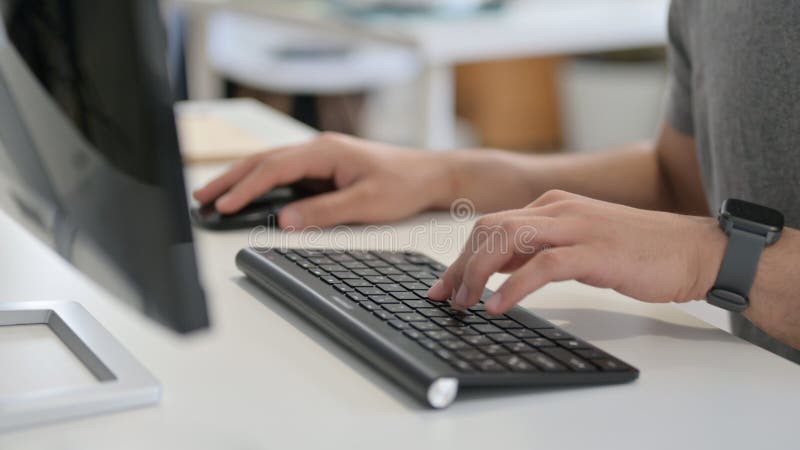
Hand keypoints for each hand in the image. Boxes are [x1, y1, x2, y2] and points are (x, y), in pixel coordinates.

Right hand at [193, 133, 452, 227]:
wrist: (429, 175)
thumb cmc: (404, 185)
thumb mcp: (366, 203)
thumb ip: (324, 212)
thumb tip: (284, 220)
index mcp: (325, 151)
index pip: (274, 168)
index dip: (246, 188)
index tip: (224, 205)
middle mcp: (317, 149)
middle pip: (263, 162)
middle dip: (229, 179)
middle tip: (200, 198)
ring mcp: (319, 157)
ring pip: (269, 165)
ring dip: (240, 180)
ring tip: (212, 195)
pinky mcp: (323, 169)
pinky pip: (283, 174)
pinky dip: (260, 183)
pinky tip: (247, 193)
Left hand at [427, 190, 726, 313]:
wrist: (693, 250)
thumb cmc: (637, 253)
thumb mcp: (576, 245)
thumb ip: (537, 251)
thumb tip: (496, 270)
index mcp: (551, 206)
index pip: (491, 225)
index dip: (462, 256)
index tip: (443, 285)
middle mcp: (558, 209)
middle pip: (490, 229)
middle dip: (461, 265)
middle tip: (445, 297)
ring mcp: (576, 227)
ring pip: (508, 240)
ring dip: (478, 273)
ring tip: (464, 302)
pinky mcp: (594, 251)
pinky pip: (541, 266)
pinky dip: (513, 287)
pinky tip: (497, 306)